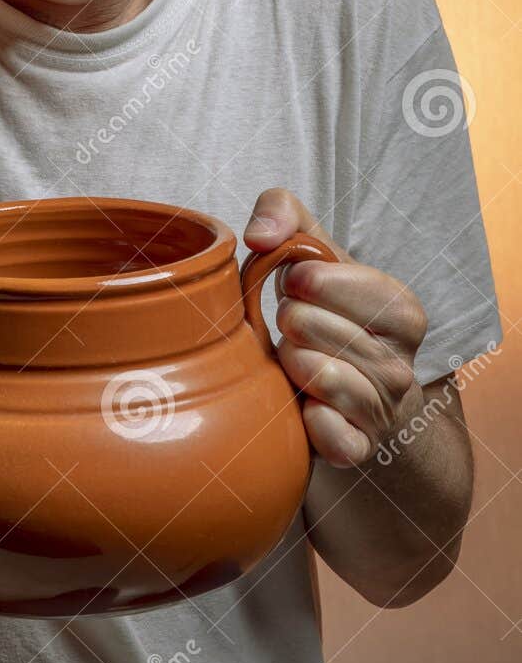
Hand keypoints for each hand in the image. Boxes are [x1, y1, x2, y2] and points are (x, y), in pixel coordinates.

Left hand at [243, 189, 428, 468]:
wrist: (348, 388)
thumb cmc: (324, 309)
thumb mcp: (311, 249)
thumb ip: (283, 212)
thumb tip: (259, 237)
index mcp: (402, 309)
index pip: (317, 279)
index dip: (294, 280)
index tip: (301, 288)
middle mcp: (403, 364)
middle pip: (304, 326)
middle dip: (285, 321)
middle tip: (296, 329)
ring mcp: (384, 413)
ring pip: (313, 375)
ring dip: (289, 363)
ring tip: (296, 360)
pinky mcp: (358, 450)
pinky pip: (324, 433)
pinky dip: (303, 417)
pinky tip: (302, 404)